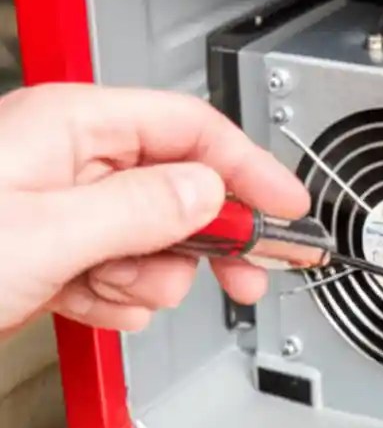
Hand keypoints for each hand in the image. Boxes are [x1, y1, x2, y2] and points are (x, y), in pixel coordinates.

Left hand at [0, 83, 310, 332]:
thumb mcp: (48, 230)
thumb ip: (139, 209)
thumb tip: (210, 194)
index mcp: (71, 127)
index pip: (191, 129)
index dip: (249, 169)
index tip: (289, 208)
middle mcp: (70, 161)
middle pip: (181, 191)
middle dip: (208, 241)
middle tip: (245, 274)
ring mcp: (63, 209)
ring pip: (156, 243)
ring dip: (146, 279)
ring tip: (108, 286)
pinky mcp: (56, 255)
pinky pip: (122, 276)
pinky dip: (115, 299)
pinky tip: (87, 301)